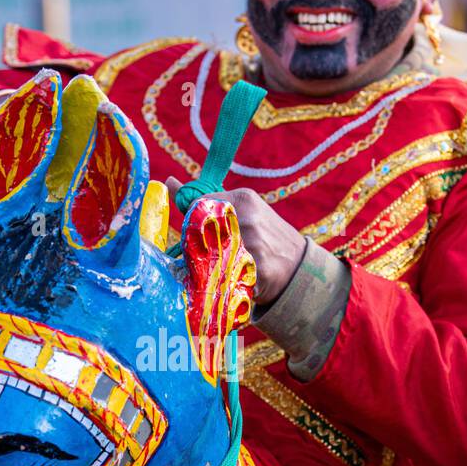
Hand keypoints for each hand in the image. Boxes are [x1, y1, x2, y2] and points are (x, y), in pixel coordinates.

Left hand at [165, 179, 306, 306]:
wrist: (299, 267)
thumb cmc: (262, 236)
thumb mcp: (239, 210)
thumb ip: (205, 200)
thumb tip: (167, 182)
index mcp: (243, 198)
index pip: (197, 207)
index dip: (193, 224)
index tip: (201, 233)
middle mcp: (247, 218)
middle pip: (200, 233)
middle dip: (200, 246)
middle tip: (211, 255)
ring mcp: (254, 244)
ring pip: (210, 258)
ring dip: (210, 267)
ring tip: (224, 268)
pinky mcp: (258, 270)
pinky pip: (225, 279)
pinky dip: (224, 283)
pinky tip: (235, 280)